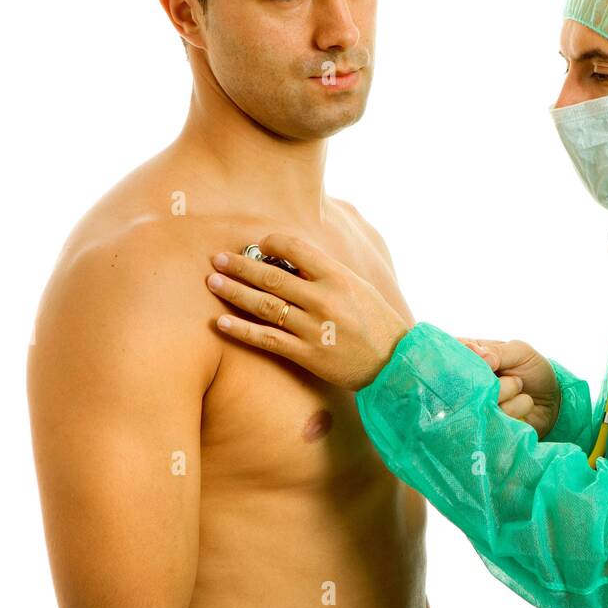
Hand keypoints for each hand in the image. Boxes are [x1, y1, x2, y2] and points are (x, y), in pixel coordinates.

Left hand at [206, 234, 410, 390]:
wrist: (394, 363)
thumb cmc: (375, 322)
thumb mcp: (358, 287)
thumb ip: (325, 274)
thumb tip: (288, 261)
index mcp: (339, 277)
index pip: (296, 249)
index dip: (271, 244)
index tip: (257, 246)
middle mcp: (325, 299)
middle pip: (272, 276)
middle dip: (240, 266)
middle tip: (216, 259)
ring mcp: (314, 328)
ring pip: (265, 306)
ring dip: (234, 293)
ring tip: (212, 283)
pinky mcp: (308, 355)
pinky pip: (268, 339)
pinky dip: (242, 331)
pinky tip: (221, 323)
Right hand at [458, 338, 561, 438]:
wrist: (552, 399)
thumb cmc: (532, 369)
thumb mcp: (520, 351)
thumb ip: (498, 352)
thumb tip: (483, 358)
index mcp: (468, 357)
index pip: (451, 357)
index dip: (465, 361)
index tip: (490, 364)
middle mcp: (466, 383)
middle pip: (463, 383)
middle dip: (494, 380)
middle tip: (514, 377)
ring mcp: (474, 405)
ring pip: (480, 401)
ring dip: (508, 391)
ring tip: (519, 386)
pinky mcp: (486, 424)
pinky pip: (495, 418)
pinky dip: (516, 408)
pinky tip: (523, 402)